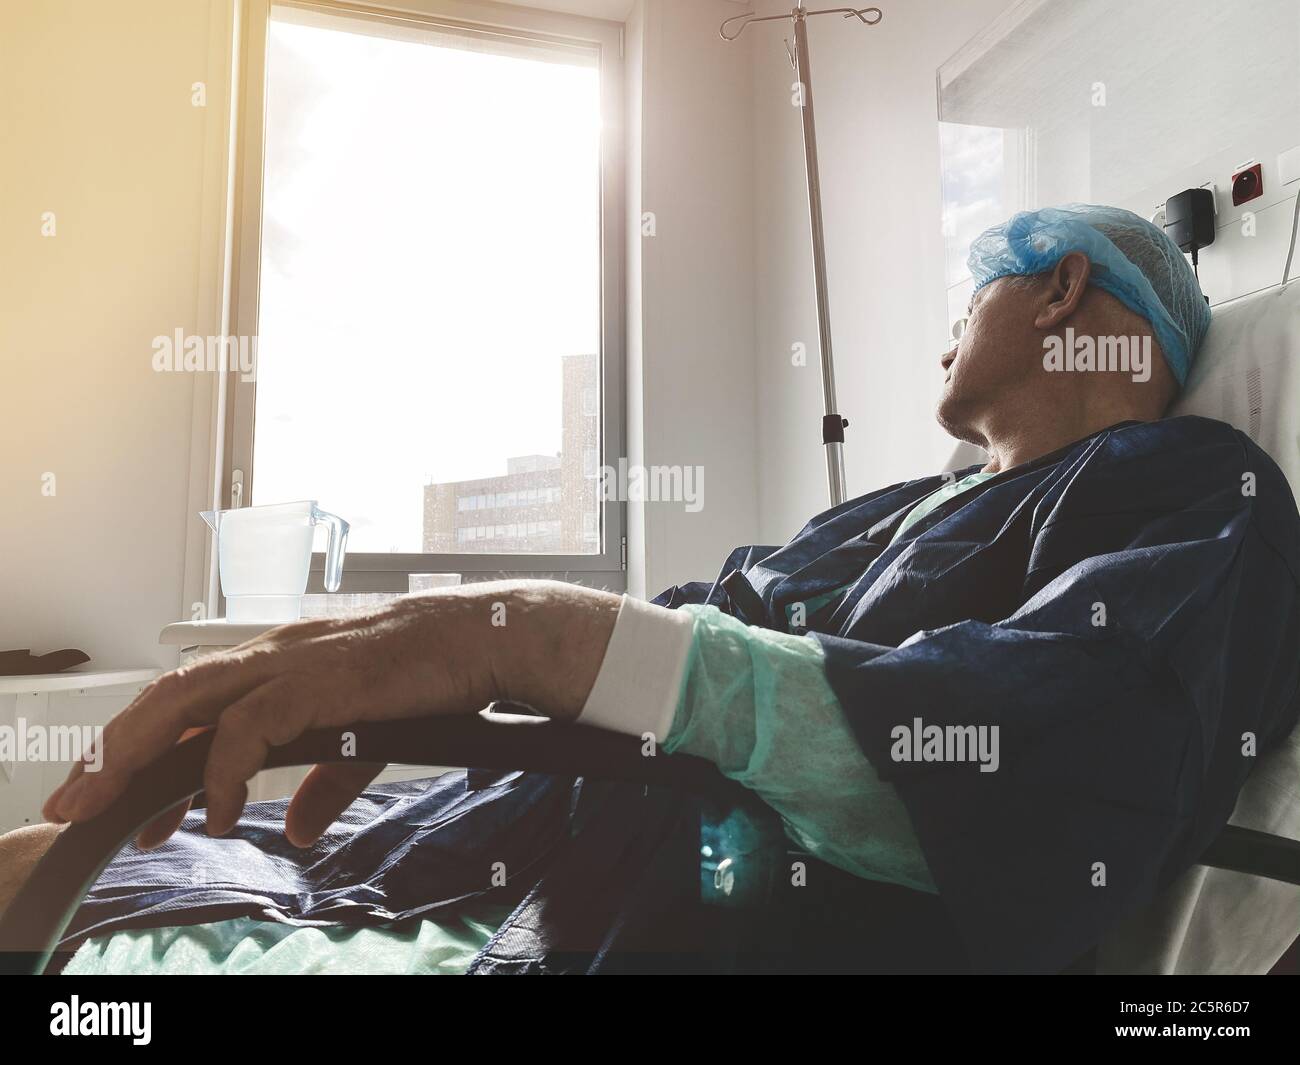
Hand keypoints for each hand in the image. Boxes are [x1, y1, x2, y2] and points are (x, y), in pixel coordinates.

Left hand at [42, 581, 619, 845]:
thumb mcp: (368, 738)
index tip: (124, 807)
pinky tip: (219, 813)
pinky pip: (250, 726)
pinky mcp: (317, 678)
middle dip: (113, 751)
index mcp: (280, 664)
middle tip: (73, 803)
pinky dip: (223, 770)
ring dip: (137, 753)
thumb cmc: (433, 676)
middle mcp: (272, 656)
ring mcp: (291, 661)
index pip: (192, 705)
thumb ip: (329, 782)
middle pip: (168, 696)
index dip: (147, 753)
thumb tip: (302, 829)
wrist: (482, 639)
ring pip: (187, 700)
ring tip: (106, 805)